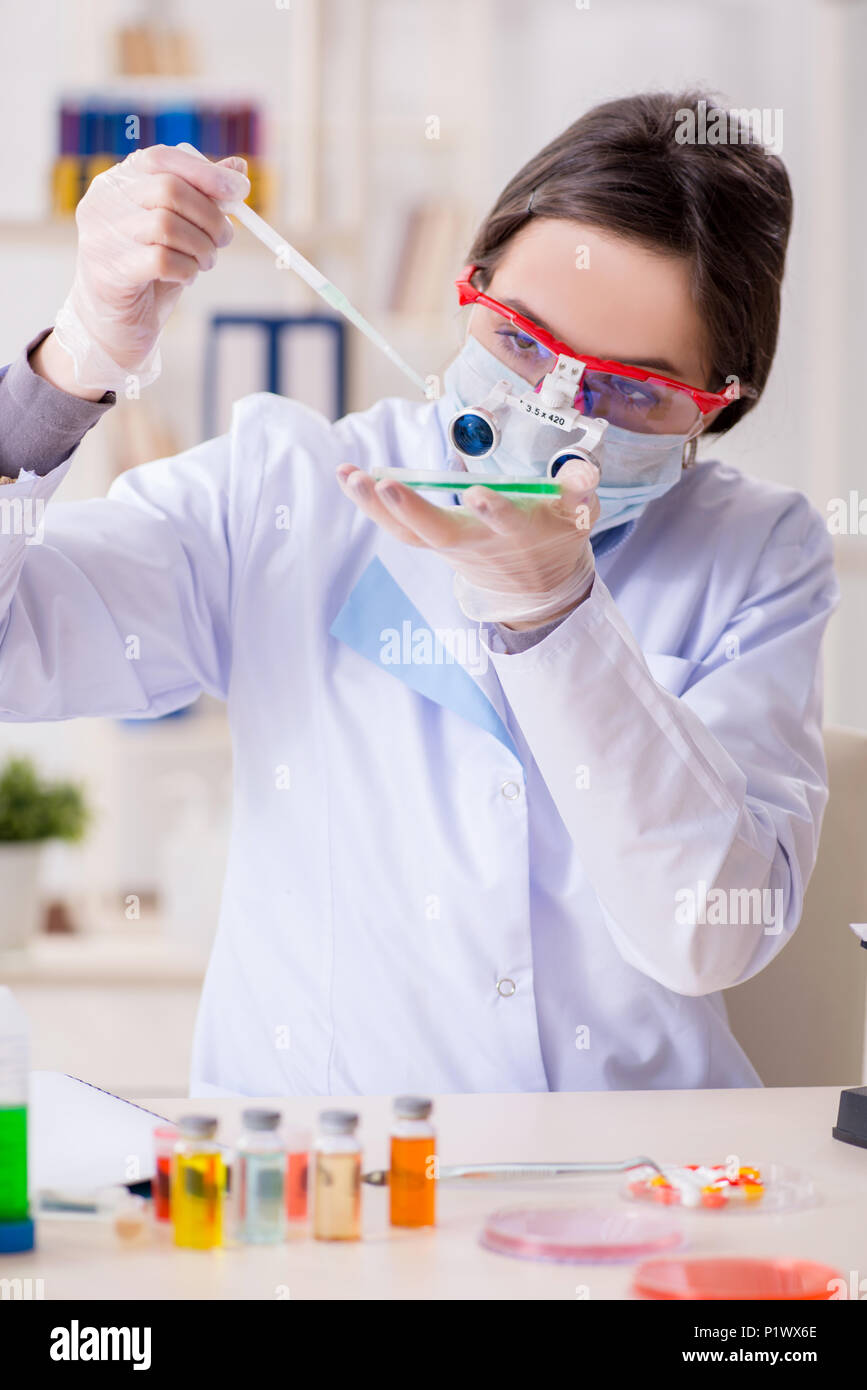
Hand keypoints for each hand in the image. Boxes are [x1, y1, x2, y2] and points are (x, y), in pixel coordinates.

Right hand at [52, 145, 249, 389]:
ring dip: (201, 247)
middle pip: (169, 189)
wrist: (115, 325)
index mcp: (119, 182)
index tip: (239, 190)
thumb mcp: (178, 229)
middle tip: (224, 239)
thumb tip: (238, 167)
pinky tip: (185, 278)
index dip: (204, 172)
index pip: (161, 158)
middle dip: (210, 215)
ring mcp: (102, 235)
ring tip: (204, 262)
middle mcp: (104, 201)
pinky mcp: (110, 271)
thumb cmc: (149, 271)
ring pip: (167, 225)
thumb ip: (202, 196)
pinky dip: (187, 270)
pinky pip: (163, 260)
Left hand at [336, 458, 599, 626]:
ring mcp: (450, 546)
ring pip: (410, 533)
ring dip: (376, 507)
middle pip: (441, 532)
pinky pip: (397, 528)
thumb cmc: (557, 533)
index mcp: (519, 532)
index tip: (478, 493)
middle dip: (413, 510)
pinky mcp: (433, 543)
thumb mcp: (582, 513)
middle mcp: (478, 543)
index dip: (494, 511)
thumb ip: (581, 490)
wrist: (538, 583)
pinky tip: (349, 477)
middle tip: (386, 485)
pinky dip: (370, 504)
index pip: (507, 523)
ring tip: (349, 475)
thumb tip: (584, 469)